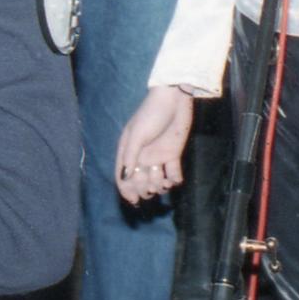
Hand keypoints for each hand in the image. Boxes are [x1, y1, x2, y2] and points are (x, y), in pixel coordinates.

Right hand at [115, 85, 193, 204]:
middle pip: (139, 182)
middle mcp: (142, 157)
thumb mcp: (137, 134)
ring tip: (164, 181)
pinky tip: (175, 179)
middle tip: (151, 183)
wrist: (174, 99)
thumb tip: (124, 178)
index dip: (127, 191)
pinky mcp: (173, 154)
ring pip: (156, 181)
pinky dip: (174, 180)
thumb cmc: (151, 113)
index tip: (134, 200)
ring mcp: (157, 156)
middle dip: (144, 188)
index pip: (123, 177)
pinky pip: (172, 173)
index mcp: (128, 152)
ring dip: (160, 186)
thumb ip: (130, 156)